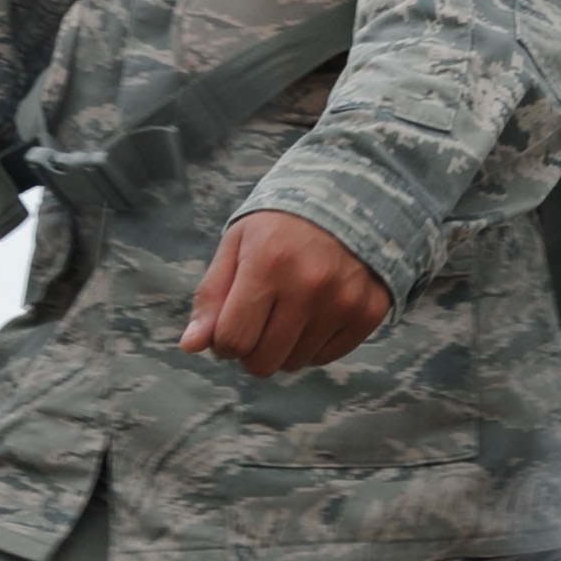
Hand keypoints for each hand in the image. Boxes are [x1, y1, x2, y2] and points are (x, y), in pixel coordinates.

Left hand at [180, 214, 391, 375]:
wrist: (349, 197)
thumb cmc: (281, 224)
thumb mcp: (236, 244)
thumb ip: (211, 296)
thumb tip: (191, 346)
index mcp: (268, 264)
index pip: (232, 341)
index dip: (224, 340)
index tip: (233, 320)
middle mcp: (310, 285)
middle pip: (263, 362)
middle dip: (252, 348)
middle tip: (260, 318)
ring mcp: (344, 301)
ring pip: (295, 363)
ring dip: (284, 346)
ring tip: (290, 308)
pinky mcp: (369, 311)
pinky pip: (327, 357)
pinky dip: (315, 343)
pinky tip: (316, 311)